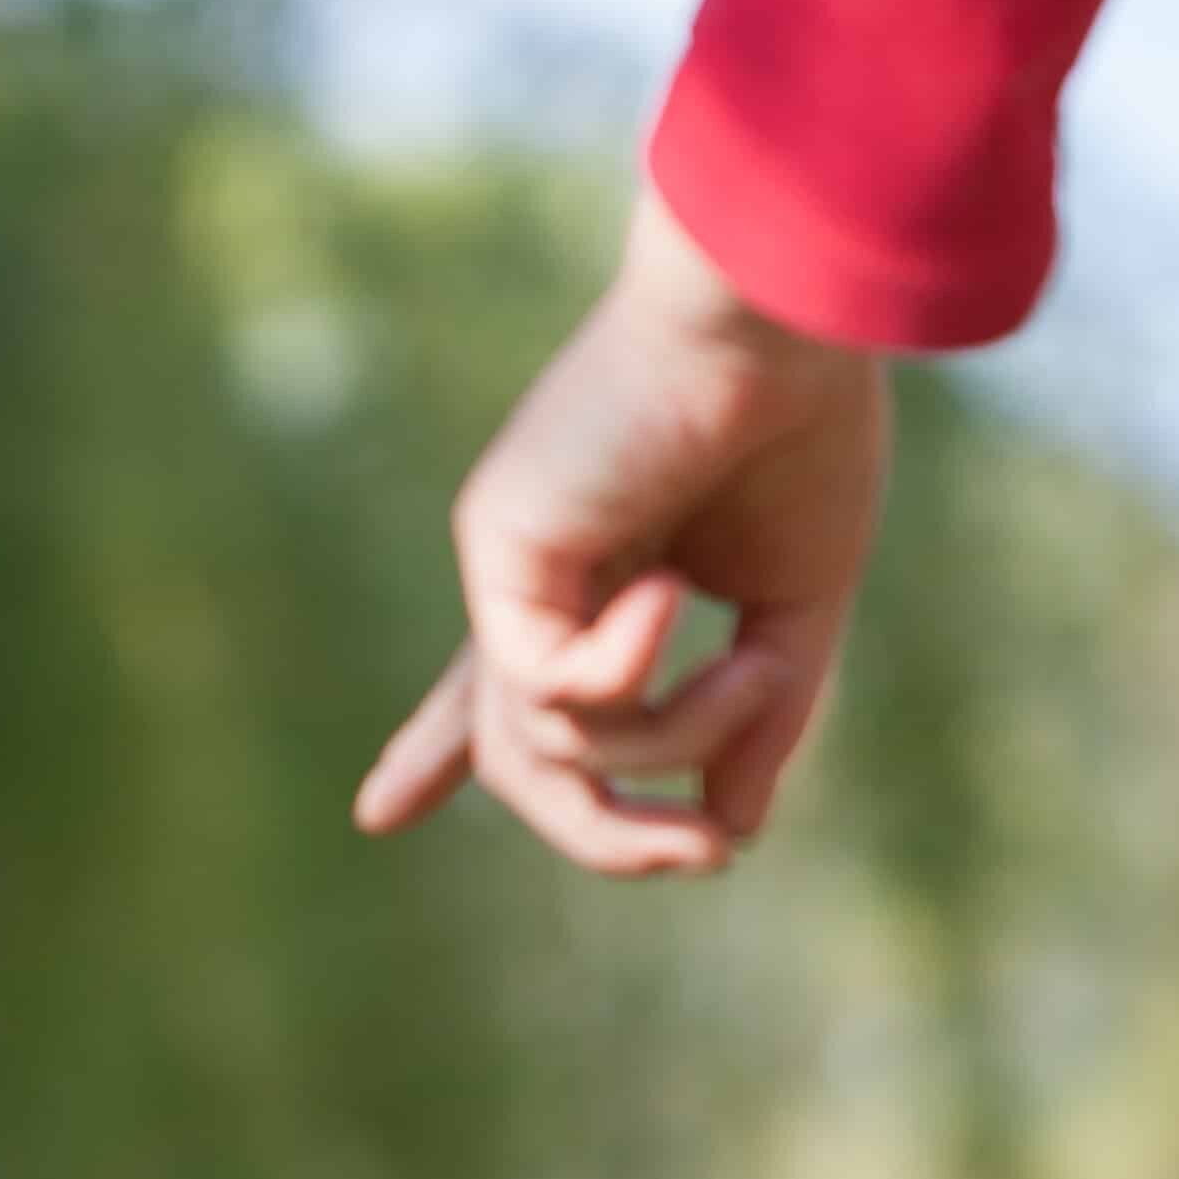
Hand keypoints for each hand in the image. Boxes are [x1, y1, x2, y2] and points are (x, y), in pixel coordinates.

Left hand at [353, 186, 891, 874]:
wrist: (779, 321)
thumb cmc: (801, 431)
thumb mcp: (792, 611)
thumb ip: (753, 721)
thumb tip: (729, 831)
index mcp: (595, 579)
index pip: (505, 689)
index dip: (440, 755)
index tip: (377, 813)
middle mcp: (534, 574)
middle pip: (519, 758)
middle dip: (607, 837)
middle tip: (703, 857)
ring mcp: (508, 562)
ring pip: (539, 750)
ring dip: (670, 743)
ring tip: (753, 675)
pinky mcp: (499, 546)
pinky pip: (550, 688)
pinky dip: (632, 674)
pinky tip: (676, 591)